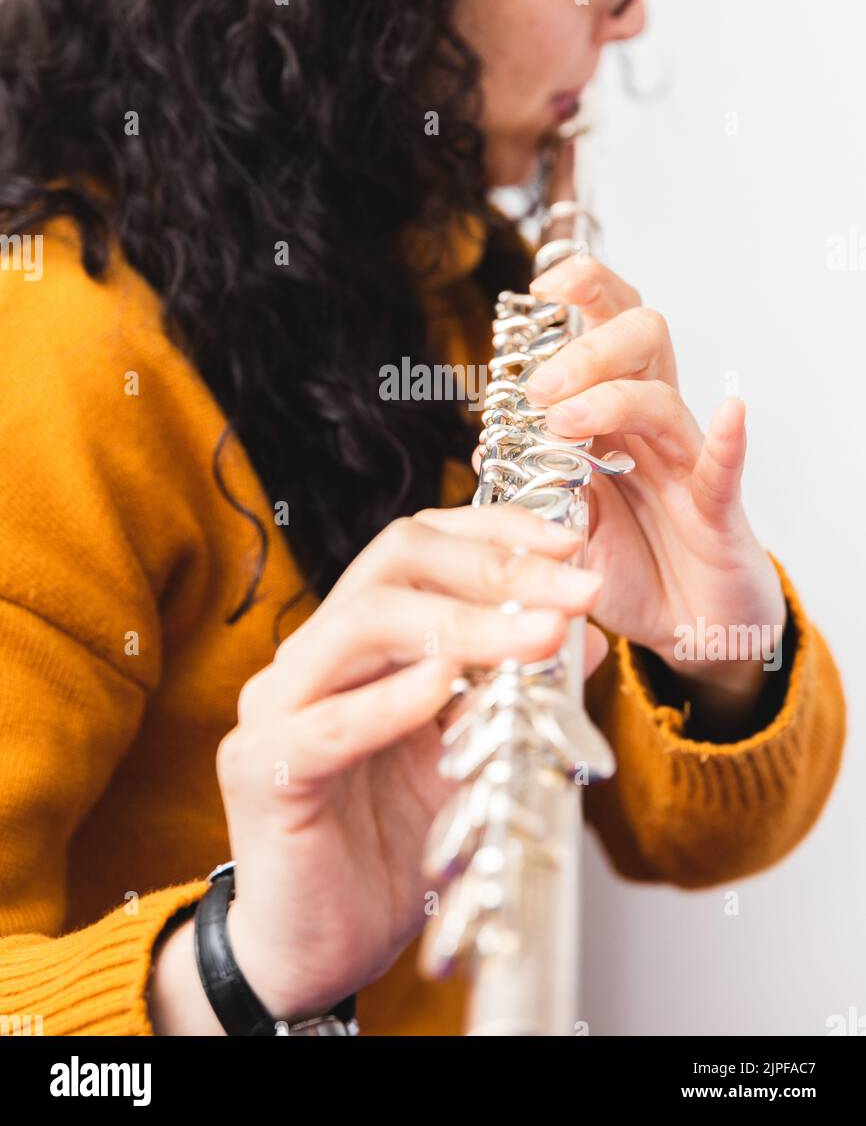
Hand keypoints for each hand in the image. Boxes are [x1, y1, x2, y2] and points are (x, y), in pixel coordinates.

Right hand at [215, 504, 607, 1020]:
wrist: (318, 950)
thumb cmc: (389, 849)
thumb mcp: (469, 756)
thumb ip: (514, 691)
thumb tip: (587, 635)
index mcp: (355, 641)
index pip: (415, 545)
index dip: (493, 532)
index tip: (569, 543)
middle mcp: (310, 657)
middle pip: (390, 564)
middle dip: (492, 567)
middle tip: (570, 587)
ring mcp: (275, 708)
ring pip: (363, 625)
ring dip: (464, 624)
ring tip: (539, 635)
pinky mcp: (260, 769)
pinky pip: (327, 724)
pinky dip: (390, 702)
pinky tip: (445, 687)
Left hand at [473, 251, 786, 728]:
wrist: (689, 627)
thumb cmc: (630, 563)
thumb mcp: (566, 519)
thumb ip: (534, 484)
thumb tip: (480, 451)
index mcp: (612, 414)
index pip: (607, 326)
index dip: (585, 289)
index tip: (542, 285)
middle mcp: (651, 425)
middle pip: (642, 339)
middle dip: (588, 345)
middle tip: (540, 385)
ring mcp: (686, 464)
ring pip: (663, 399)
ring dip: (613, 398)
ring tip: (564, 420)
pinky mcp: (716, 513)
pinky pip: (724, 468)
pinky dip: (728, 440)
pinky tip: (730, 412)